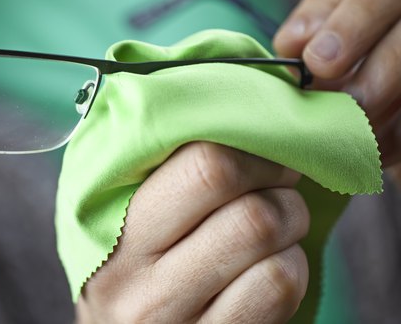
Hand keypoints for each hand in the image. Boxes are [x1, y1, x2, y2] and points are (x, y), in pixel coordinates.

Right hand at [75, 142, 308, 323]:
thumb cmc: (128, 261)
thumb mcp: (115, 212)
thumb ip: (152, 162)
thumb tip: (238, 99)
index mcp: (108, 229)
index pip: (206, 168)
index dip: (255, 147)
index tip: (264, 142)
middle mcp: (137, 283)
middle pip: (251, 212)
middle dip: (282, 185)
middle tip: (281, 176)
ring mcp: (175, 322)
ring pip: (271, 250)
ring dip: (290, 224)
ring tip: (274, 220)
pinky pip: (278, 289)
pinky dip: (291, 265)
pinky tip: (271, 263)